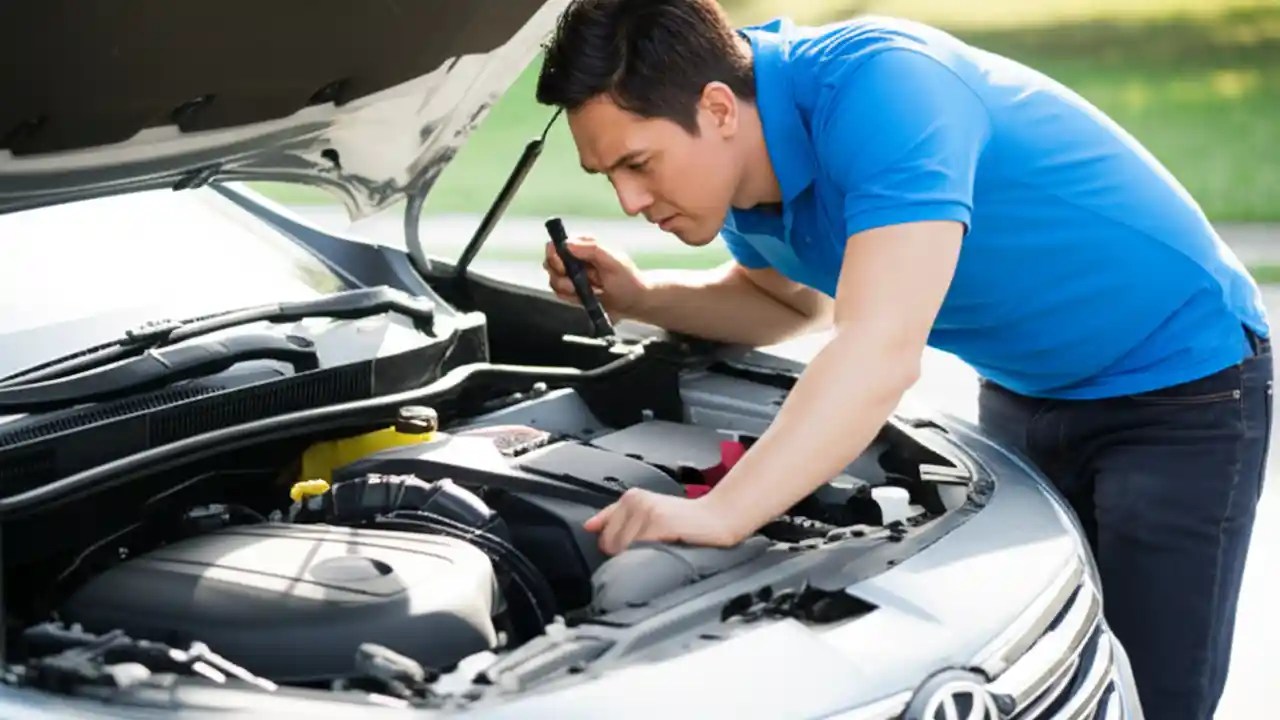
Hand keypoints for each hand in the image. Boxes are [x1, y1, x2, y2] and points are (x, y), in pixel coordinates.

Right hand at [543, 236, 648, 317]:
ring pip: (553, 279)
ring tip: (586, 291)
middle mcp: (575, 258)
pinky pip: (559, 293)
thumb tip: (567, 244)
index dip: (555, 255)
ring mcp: (573, 275)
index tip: (564, 266)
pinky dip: (569, 297)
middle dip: (560, 275)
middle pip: (550, 262)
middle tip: (575, 284)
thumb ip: (592, 249)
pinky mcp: (572, 291)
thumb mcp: (614, 261)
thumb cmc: (629, 280)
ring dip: (566, 288)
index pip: (556, 244)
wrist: (635, 303)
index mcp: (584, 246)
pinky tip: (584, 297)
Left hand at [584, 488, 744, 555]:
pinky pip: (639, 548)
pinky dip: (650, 555)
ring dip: (640, 557)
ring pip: (623, 549)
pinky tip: (666, 549)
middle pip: (610, 543)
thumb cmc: (685, 521)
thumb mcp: (647, 513)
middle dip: (627, 554)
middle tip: (652, 550)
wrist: (718, 518)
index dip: (616, 547)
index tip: (634, 551)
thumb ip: (616, 517)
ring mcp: (646, 510)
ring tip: (660, 550)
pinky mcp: (658, 521)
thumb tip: (589, 526)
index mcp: (630, 497)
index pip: (604, 532)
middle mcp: (635, 500)